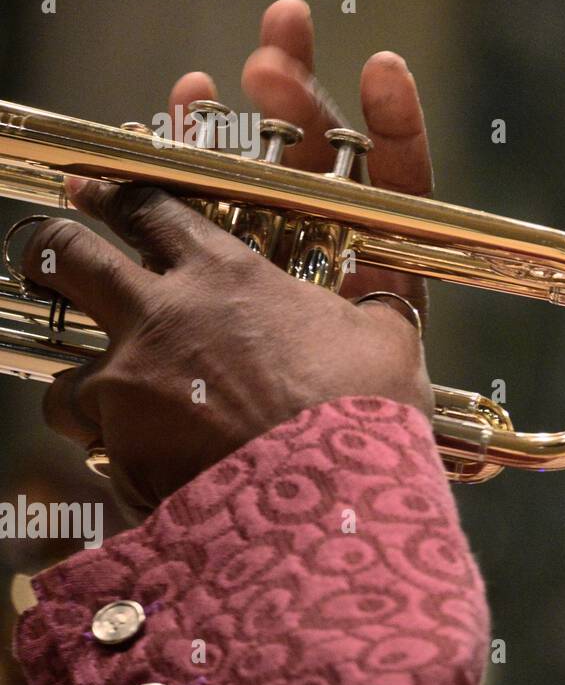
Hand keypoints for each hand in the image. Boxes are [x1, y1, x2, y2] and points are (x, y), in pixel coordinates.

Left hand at [28, 0, 436, 511]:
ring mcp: (129, 379)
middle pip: (70, 251)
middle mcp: (163, 313)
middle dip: (57, 241)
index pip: (152, 205)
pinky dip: (97, 430)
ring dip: (77, 355)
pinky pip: (79, 426)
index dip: (122, 189)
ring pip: (62, 346)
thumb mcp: (388, 337)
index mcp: (228, 273)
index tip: (104, 184)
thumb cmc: (367, 412)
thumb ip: (370, 299)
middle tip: (56, 240)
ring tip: (94, 375)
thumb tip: (387, 289)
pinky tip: (123, 442)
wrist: (332, 501)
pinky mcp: (116, 442)